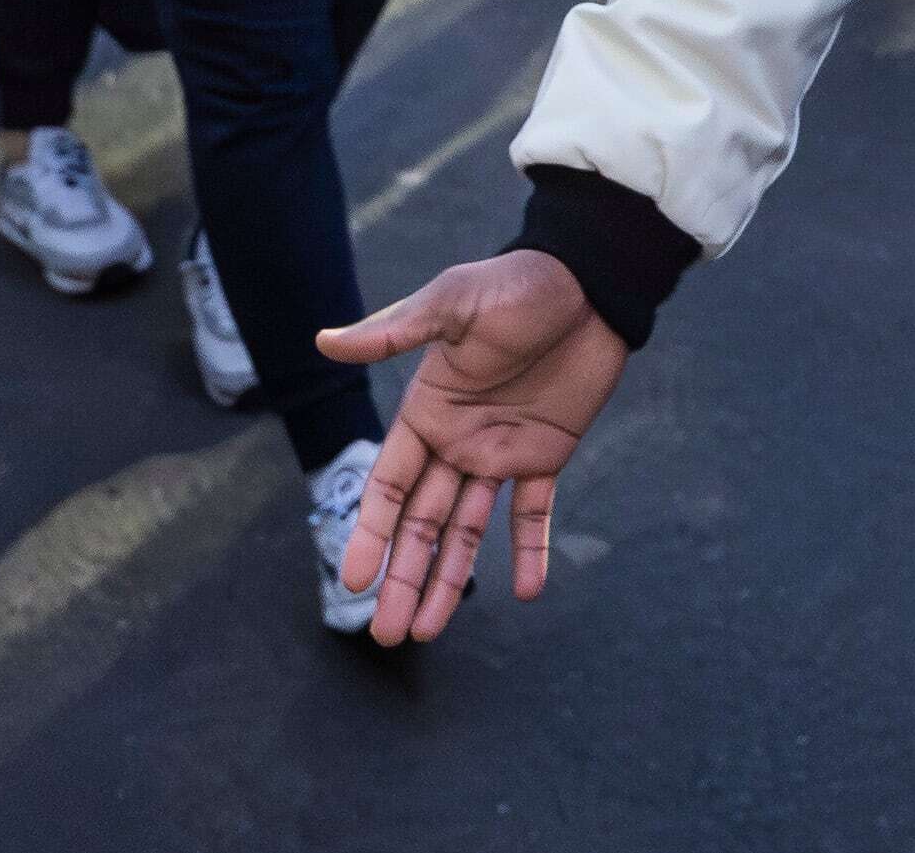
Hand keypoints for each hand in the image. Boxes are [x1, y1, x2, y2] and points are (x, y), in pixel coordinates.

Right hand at [314, 250, 629, 645]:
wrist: (590, 281)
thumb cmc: (517, 284)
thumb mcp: (454, 303)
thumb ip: (395, 333)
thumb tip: (324, 342)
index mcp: (427, 411)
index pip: (389, 485)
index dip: (370, 532)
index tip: (354, 580)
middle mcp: (456, 439)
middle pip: (421, 521)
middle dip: (402, 575)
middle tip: (386, 633)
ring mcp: (501, 450)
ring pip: (467, 530)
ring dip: (448, 578)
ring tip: (427, 632)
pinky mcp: (547, 452)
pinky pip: (534, 512)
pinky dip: (531, 550)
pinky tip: (528, 591)